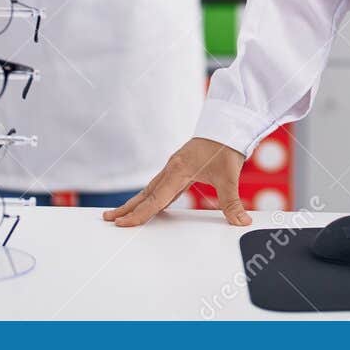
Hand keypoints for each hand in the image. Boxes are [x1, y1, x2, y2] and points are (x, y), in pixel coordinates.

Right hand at [104, 137, 249, 227]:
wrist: (229, 125)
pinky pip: (161, 185)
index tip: (123, 224)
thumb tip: (241, 221)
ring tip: (122, 214)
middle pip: (146, 193)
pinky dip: (151, 197)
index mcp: (178, 170)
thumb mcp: (230, 176)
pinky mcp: (180, 167)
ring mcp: (174, 167)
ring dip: (136, 202)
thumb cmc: (226, 146)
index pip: (155, 198)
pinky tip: (151, 205)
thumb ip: (232, 202)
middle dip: (127, 208)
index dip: (139, 214)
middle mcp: (172, 168)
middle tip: (108, 219)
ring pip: (151, 189)